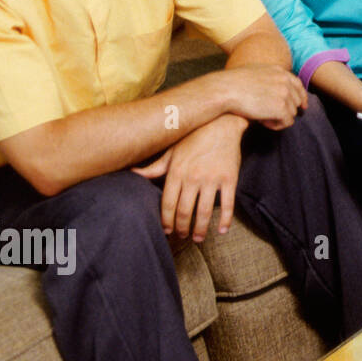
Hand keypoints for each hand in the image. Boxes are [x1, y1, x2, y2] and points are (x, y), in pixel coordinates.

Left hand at [134, 115, 246, 241]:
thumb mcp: (171, 151)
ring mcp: (212, 179)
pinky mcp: (230, 178)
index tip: (167, 230)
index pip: (167, 204)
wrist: (222, 123)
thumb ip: (154, 167)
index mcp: (176, 172)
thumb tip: (132, 173)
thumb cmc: (194, 137)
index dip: (166, 221)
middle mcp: (193, 177)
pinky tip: (222, 230)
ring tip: (198, 238)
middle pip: (184, 211)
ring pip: (204, 211)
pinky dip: (225, 220)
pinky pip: (228, 204)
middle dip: (182, 228)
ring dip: (201, 229)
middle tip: (183, 236)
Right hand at [217, 64, 307, 128]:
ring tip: (262, 118)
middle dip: (286, 110)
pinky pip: (287, 122)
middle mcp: (285, 81)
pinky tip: (263, 123)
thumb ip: (268, 78)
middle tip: (270, 116)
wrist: (224, 90)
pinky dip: (276, 125)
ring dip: (279, 118)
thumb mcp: (254, 73)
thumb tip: (274, 90)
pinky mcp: (281, 108)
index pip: (298, 85)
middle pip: (297, 101)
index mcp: (279, 71)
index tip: (302, 107)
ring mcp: (285, 94)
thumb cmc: (232, 84)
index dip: (301, 97)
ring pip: (292, 113)